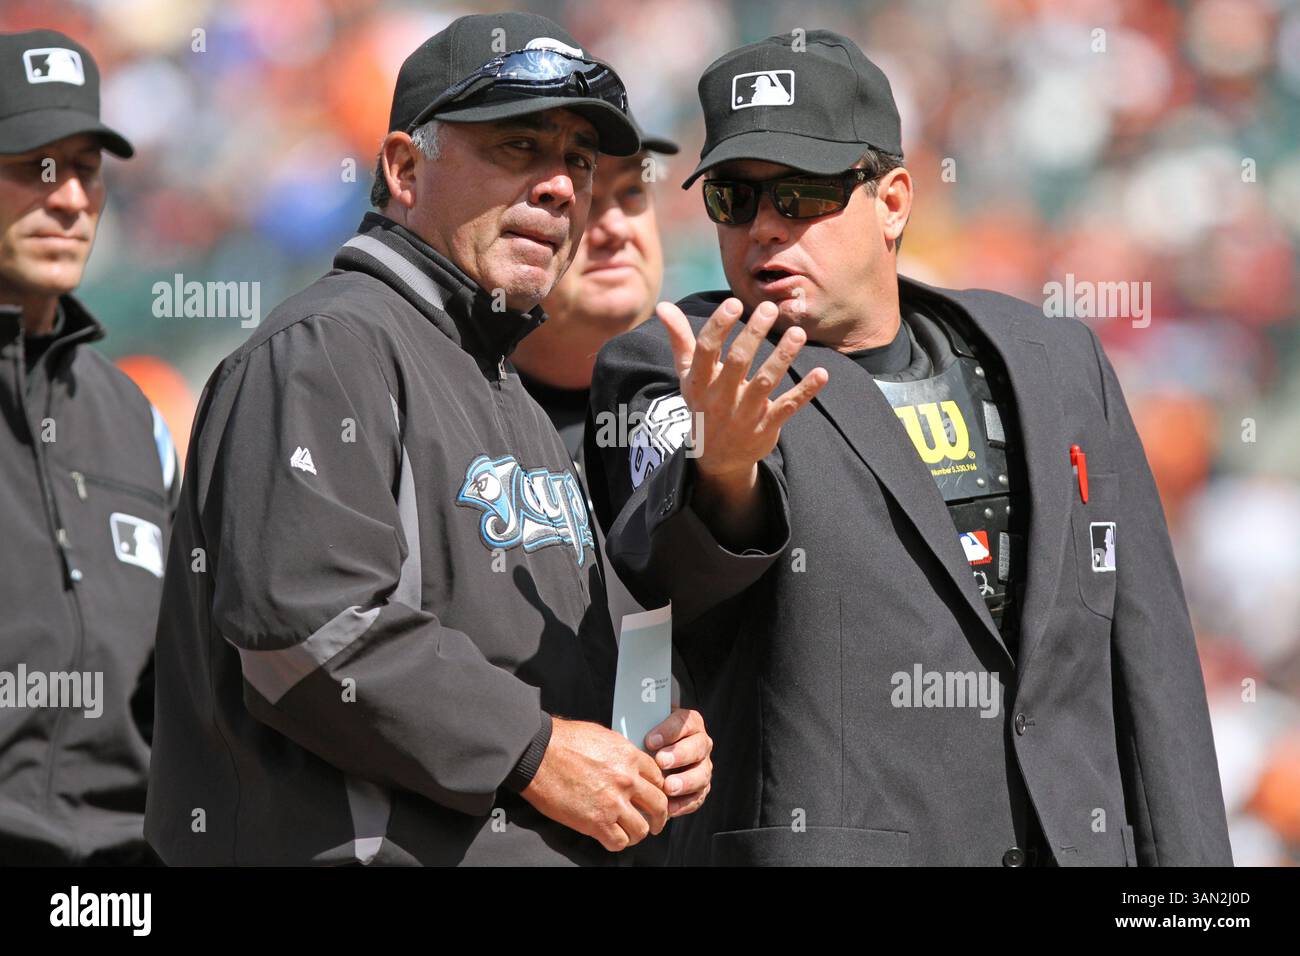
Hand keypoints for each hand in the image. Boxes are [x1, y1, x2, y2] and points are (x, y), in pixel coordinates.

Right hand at [520, 717, 667, 851]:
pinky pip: (619, 842)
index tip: (654, 798)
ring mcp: (613, 803)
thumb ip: (622, 752)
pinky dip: (618, 842)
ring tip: (631, 832)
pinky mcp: (596, 822)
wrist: (538, 754)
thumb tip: (630, 763)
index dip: (658, 790)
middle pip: (659, 805)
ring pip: (642, 829)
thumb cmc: (564, 741)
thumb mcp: (603, 735)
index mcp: (630, 757)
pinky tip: (612, 836)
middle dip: (659, 816)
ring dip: (638, 832)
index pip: (659, 779)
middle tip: (655, 821)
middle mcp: (627, 780)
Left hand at [646, 708, 712, 817]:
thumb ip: (642, 729)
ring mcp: (703, 767)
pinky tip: (669, 807)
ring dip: (685, 781)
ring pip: (701, 774)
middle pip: (697, 747)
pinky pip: (696, 798)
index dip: (669, 731)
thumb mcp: (644, 728)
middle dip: (679, 754)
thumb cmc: (645, 739)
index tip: (651, 740)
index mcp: (689, 723)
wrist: (650, 757)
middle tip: (661, 762)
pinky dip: (683, 804)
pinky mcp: (700, 789)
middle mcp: (700, 743)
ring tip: (668, 787)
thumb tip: (631, 732)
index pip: (684, 721)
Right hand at [655, 297, 826, 484]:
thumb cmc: (703, 404)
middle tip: (770, 308)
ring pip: (765, 382)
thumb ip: (680, 340)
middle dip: (753, 334)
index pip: (706, 350)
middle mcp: (720, 398)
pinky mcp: (766, 427)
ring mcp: (744, 414)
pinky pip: (788, 406)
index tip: (734, 303)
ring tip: (797, 333)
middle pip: (738, 362)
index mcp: (699, 382)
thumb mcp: (688, 376)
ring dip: (782, 357)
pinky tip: (821, 373)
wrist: (715, 459)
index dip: (719, 326)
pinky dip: (805, 391)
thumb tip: (662, 306)